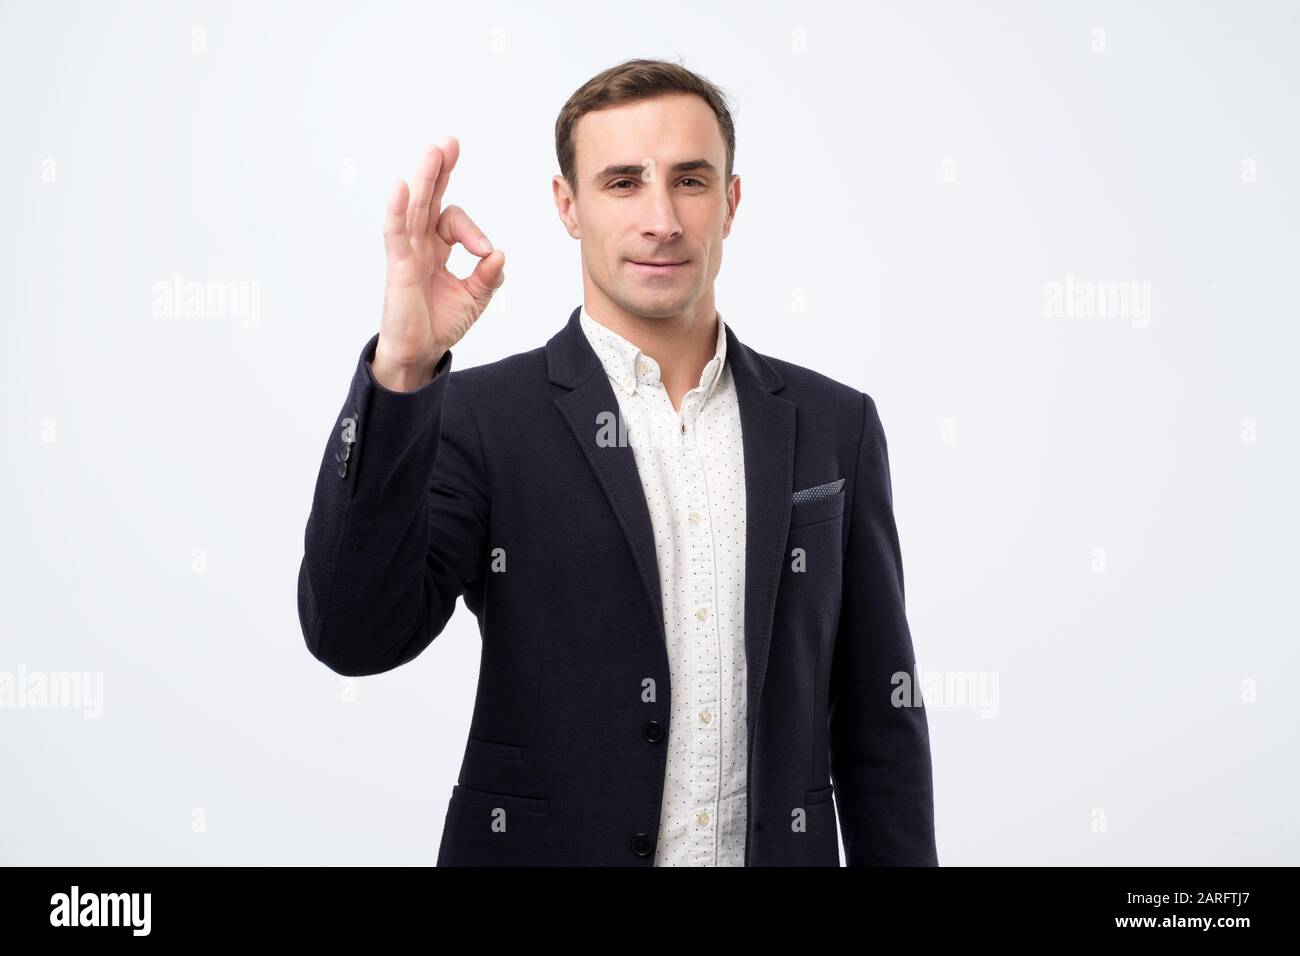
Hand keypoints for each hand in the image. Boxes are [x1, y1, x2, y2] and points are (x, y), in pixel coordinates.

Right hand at [372, 137, 504, 390]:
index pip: (453, 220)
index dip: (473, 231)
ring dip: (425, 179)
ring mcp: (406, 253)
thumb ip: (488, 276)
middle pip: (428, 198)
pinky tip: (402, 187)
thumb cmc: (439, 323)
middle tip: (449, 143)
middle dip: (439, 170)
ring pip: (415, 208)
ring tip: (434, 151)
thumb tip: (499, 254)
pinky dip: (397, 210)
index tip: (484, 253)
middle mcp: (419, 244)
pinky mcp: (397, 267)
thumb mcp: (475, 298)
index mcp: (436, 247)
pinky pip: (395, 233)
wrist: (419, 354)